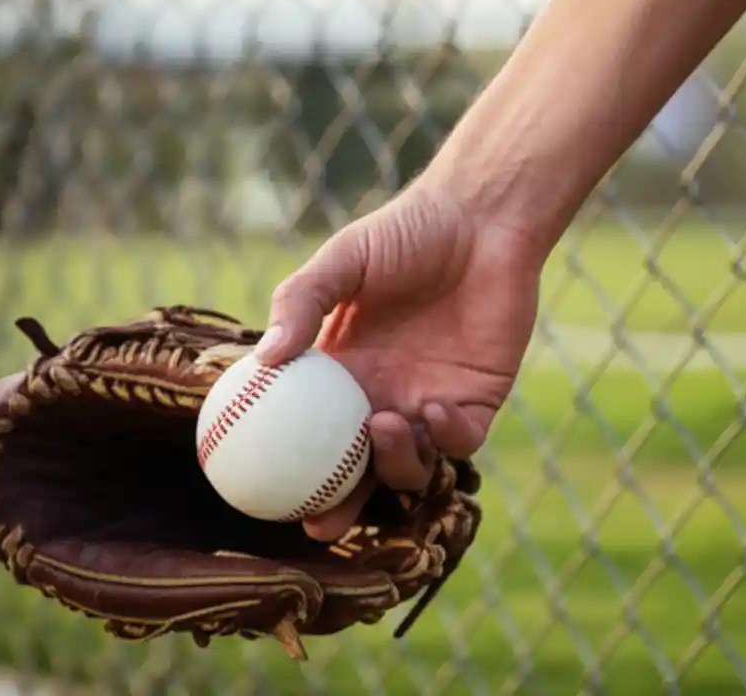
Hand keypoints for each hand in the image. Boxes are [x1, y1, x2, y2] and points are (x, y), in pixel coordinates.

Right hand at [256, 184, 542, 540]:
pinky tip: (431, 410)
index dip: (295, 471)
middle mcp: (384, 396)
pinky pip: (459, 441)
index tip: (267, 497)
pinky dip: (444, 439)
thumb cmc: (406, 233)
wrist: (480, 219)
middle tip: (322, 525)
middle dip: (342, 506)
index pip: (313, 436)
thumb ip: (301, 302)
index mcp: (344, 373)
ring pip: (411, 464)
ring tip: (383, 427)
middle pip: (359, 470)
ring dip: (395, 464)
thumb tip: (264, 358)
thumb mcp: (342, 261)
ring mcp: (430, 403)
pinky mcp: (477, 402)